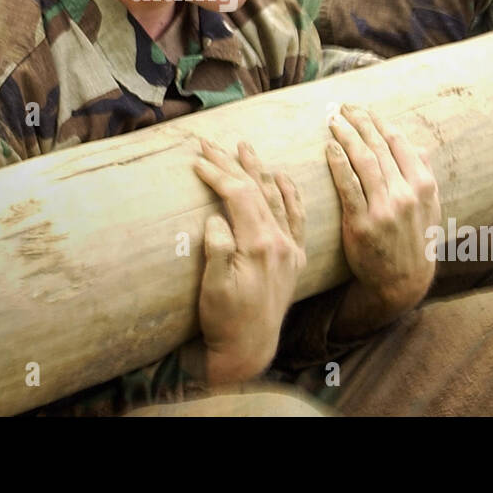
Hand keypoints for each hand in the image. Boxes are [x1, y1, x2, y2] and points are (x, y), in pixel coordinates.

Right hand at [193, 138, 305, 384]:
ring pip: (276, 198)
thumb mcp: (213, 286)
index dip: (217, 174)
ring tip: (245, 148)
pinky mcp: (294, 258)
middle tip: (211, 143)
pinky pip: (296, 217)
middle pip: (256, 190)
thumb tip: (216, 218)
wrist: (249, 350)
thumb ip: (217, 248)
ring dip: (259, 170)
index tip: (197, 160)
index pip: (238, 195)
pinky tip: (282, 178)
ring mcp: (289, 249)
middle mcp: (279, 242)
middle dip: (232, 164)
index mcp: (259, 245)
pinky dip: (289, 194)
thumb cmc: (225, 320)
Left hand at [327, 105, 439, 314]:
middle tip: (341, 106)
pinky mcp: (363, 224)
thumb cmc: (414, 241)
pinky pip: (348, 186)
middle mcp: (407, 194)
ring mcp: (385, 209)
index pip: (398, 143)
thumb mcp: (429, 209)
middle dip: (359, 122)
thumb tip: (419, 146)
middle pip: (378, 147)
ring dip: (346, 135)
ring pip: (363, 161)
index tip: (363, 109)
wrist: (402, 282)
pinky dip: (338, 163)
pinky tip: (329, 147)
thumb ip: (423, 176)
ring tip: (332, 119)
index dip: (378, 122)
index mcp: (424, 186)